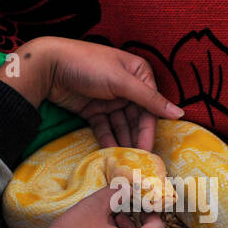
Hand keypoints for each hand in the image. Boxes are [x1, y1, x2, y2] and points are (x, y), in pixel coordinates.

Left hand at [30, 37, 183, 150]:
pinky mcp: (93, 109)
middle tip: (136, 162)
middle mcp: (127, 86)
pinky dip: (107, 139)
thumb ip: (150, 100)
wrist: (48, 65)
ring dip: (122, 142)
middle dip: (135, 139)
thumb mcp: (122, 81)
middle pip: (136, 118)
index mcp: (139, 74)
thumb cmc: (89, 64)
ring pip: (120, 125)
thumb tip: (179, 113)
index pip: (150, 107)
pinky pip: (104, 127)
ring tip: (124, 162)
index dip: (149, 130)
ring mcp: (109, 99)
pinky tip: (110, 154)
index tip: (149, 152)